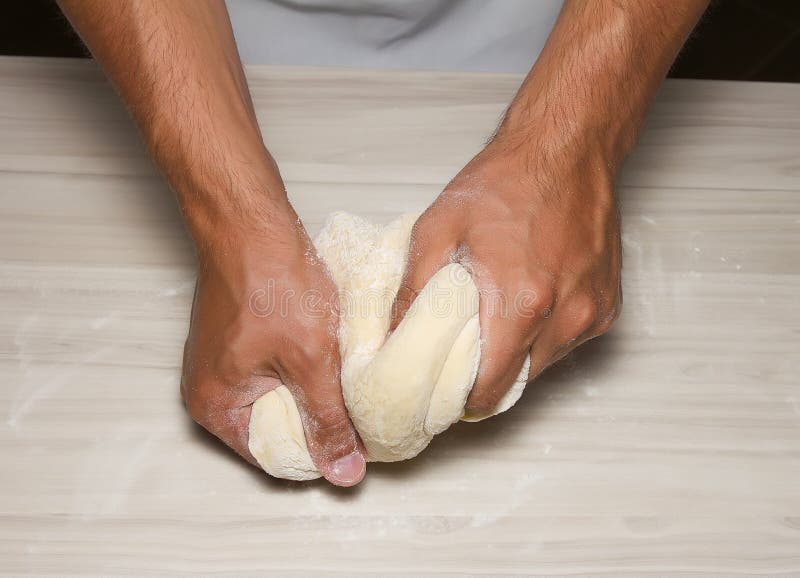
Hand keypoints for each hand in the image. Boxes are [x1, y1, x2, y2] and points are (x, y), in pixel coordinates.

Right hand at [180, 199, 365, 485]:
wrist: (252, 222)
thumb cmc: (270, 283)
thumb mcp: (310, 361)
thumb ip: (328, 420)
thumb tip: (343, 470)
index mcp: (215, 406)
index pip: (274, 459)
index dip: (317, 456)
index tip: (354, 447)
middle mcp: (211, 390)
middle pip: (276, 430)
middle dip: (317, 424)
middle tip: (358, 415)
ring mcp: (223, 362)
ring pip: (280, 399)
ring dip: (313, 394)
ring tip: (346, 386)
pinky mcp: (240, 339)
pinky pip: (276, 372)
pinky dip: (303, 370)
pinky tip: (330, 360)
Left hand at [391, 130, 620, 417]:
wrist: (566, 149)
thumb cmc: (505, 182)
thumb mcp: (437, 229)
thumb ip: (412, 293)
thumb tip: (391, 339)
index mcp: (520, 303)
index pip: (489, 391)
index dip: (460, 398)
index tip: (443, 390)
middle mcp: (564, 317)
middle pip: (516, 385)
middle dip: (486, 377)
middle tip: (462, 350)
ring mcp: (591, 313)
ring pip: (542, 365)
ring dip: (515, 353)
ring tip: (495, 313)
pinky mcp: (607, 306)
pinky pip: (565, 341)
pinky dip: (543, 333)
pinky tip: (527, 298)